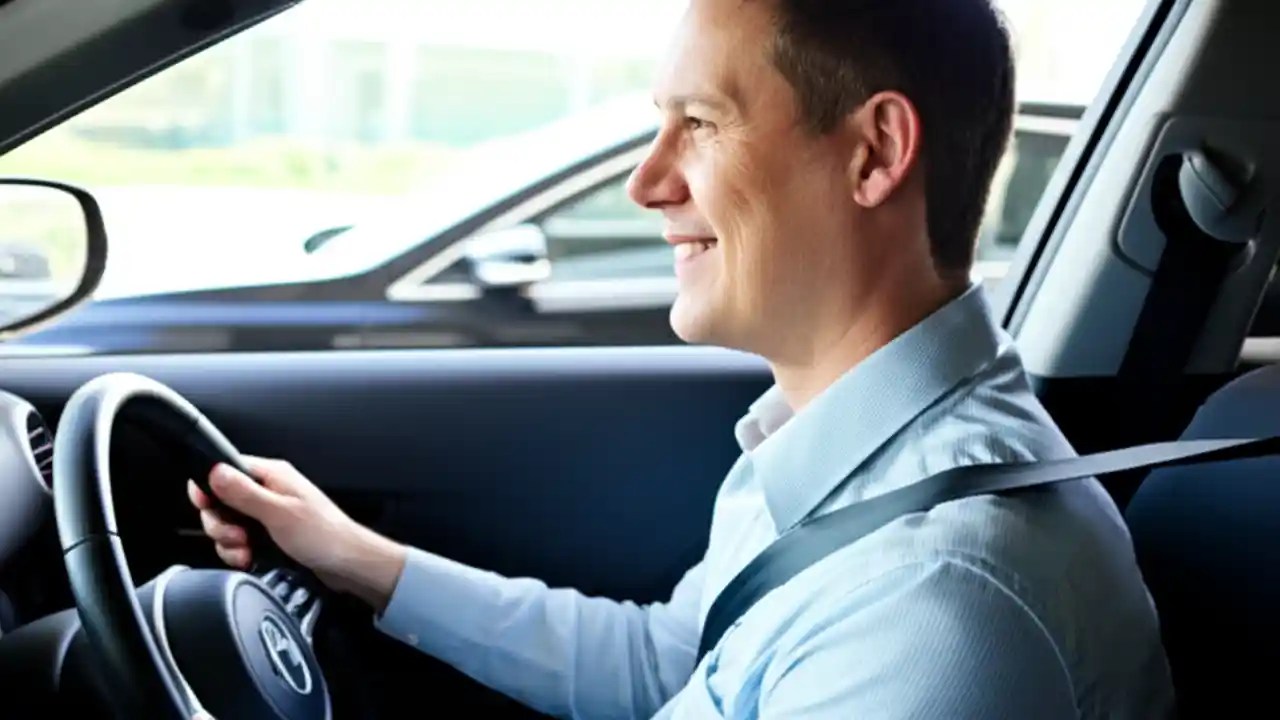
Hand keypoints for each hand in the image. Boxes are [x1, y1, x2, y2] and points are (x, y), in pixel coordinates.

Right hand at [187, 456, 406, 611]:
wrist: (346, 564)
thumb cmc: (324, 535)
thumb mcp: (279, 512)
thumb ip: (244, 493)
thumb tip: (215, 472)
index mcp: (272, 475)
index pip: (225, 470)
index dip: (210, 489)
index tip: (208, 508)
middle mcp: (268, 490)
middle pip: (220, 501)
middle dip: (220, 523)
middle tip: (238, 536)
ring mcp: (267, 513)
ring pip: (228, 524)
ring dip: (229, 542)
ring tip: (245, 550)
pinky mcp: (268, 534)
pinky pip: (239, 540)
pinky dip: (238, 551)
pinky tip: (249, 558)